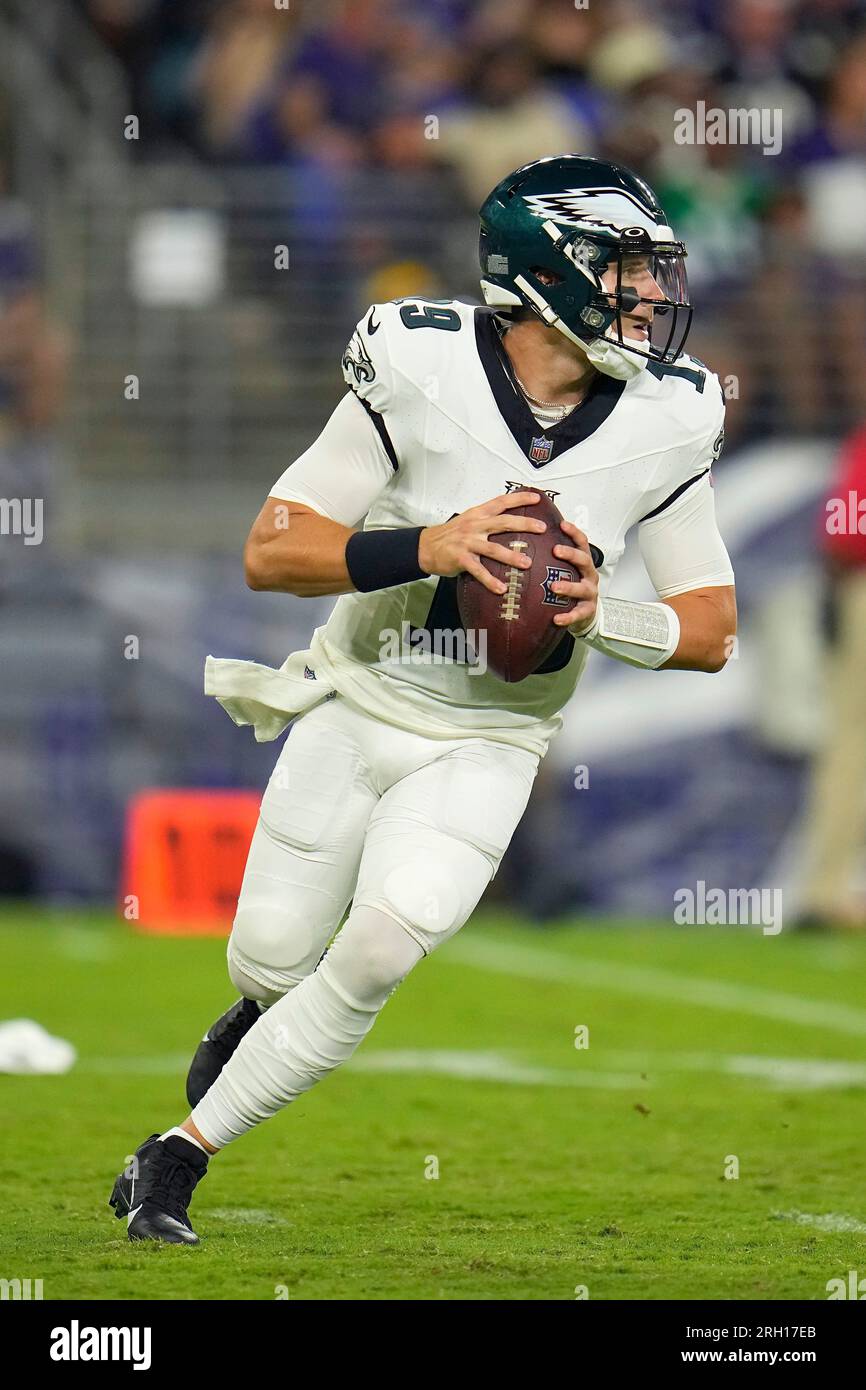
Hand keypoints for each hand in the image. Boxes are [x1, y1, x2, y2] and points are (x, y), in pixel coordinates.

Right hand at [418, 492, 545, 595]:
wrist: (425, 546)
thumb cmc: (449, 535)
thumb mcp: (468, 520)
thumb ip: (487, 519)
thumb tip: (512, 521)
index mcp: (477, 514)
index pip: (501, 502)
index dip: (519, 498)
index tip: (537, 498)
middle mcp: (474, 526)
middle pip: (503, 522)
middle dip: (524, 524)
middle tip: (542, 528)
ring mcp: (467, 542)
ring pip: (493, 549)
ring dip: (511, 557)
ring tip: (527, 563)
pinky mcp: (461, 559)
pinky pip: (478, 571)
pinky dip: (490, 581)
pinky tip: (501, 588)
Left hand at [550, 520, 599, 631]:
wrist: (585, 612)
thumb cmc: (572, 585)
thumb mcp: (566, 569)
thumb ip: (552, 558)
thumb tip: (527, 539)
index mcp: (584, 562)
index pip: (582, 543)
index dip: (574, 532)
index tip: (562, 524)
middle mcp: (589, 575)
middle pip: (584, 561)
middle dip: (571, 554)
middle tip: (556, 550)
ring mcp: (590, 593)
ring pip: (582, 588)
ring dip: (568, 586)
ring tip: (554, 587)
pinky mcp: (587, 611)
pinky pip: (578, 614)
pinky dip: (568, 616)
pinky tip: (556, 618)